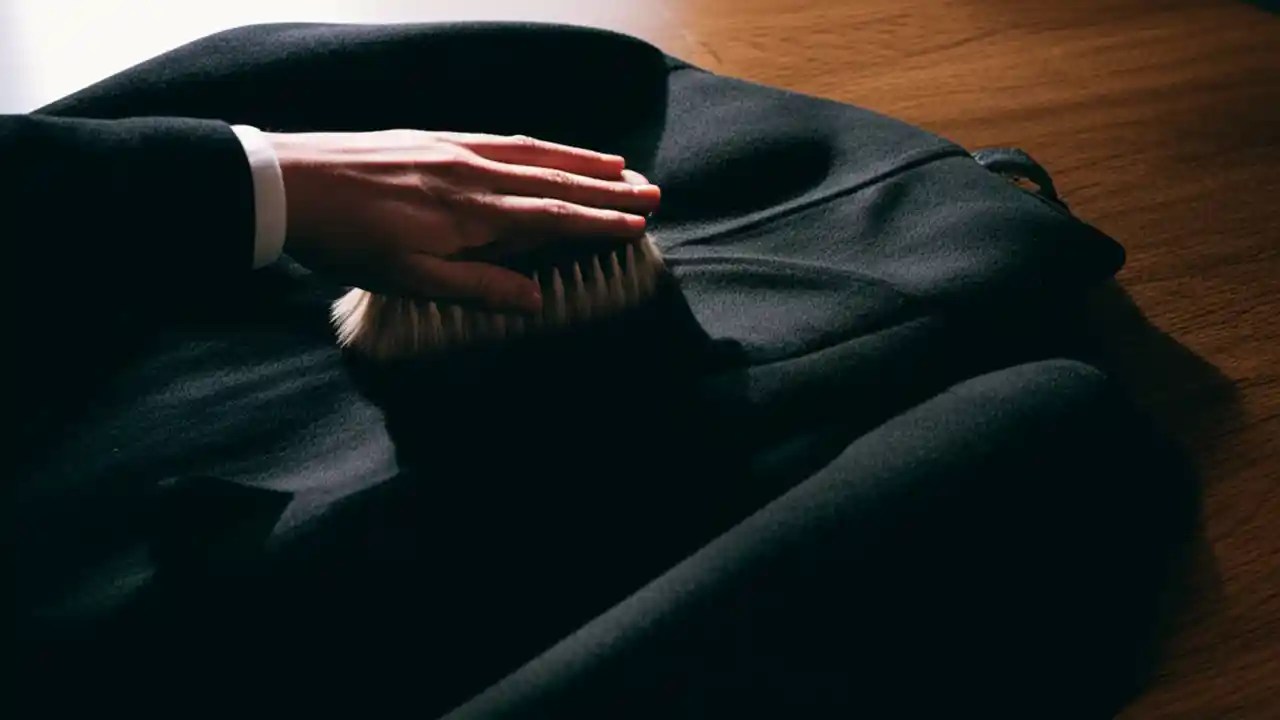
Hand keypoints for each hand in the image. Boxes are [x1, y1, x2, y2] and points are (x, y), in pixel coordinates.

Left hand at [266, 130, 660, 312]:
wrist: (289, 183)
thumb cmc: (346, 241)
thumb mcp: (409, 280)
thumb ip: (477, 287)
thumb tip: (534, 302)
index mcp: (472, 213)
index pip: (553, 216)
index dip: (599, 222)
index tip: (640, 224)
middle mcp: (472, 172)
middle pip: (554, 179)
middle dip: (607, 188)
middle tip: (652, 190)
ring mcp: (454, 149)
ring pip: (532, 152)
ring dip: (579, 159)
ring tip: (617, 164)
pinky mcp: (432, 137)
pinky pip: (500, 138)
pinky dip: (536, 144)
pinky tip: (546, 148)